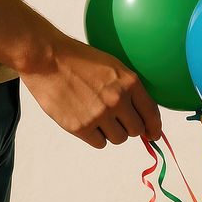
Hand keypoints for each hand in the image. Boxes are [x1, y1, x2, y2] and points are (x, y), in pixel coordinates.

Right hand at [19, 34, 161, 147]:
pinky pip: (99, 143)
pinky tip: (87, 122)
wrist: (46, 58)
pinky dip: (95, 136)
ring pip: (118, 139)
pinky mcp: (80, 127)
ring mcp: (99, 114)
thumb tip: (140, 113)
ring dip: (111, 132)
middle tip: (117, 120)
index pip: (151, 112)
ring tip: (97, 117)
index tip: (153, 134)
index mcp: (129, 82)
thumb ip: (128, 88)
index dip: (154, 127)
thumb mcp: (112, 66)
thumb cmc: (77, 59)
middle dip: (129, 127)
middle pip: (136, 130)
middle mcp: (117, 100)